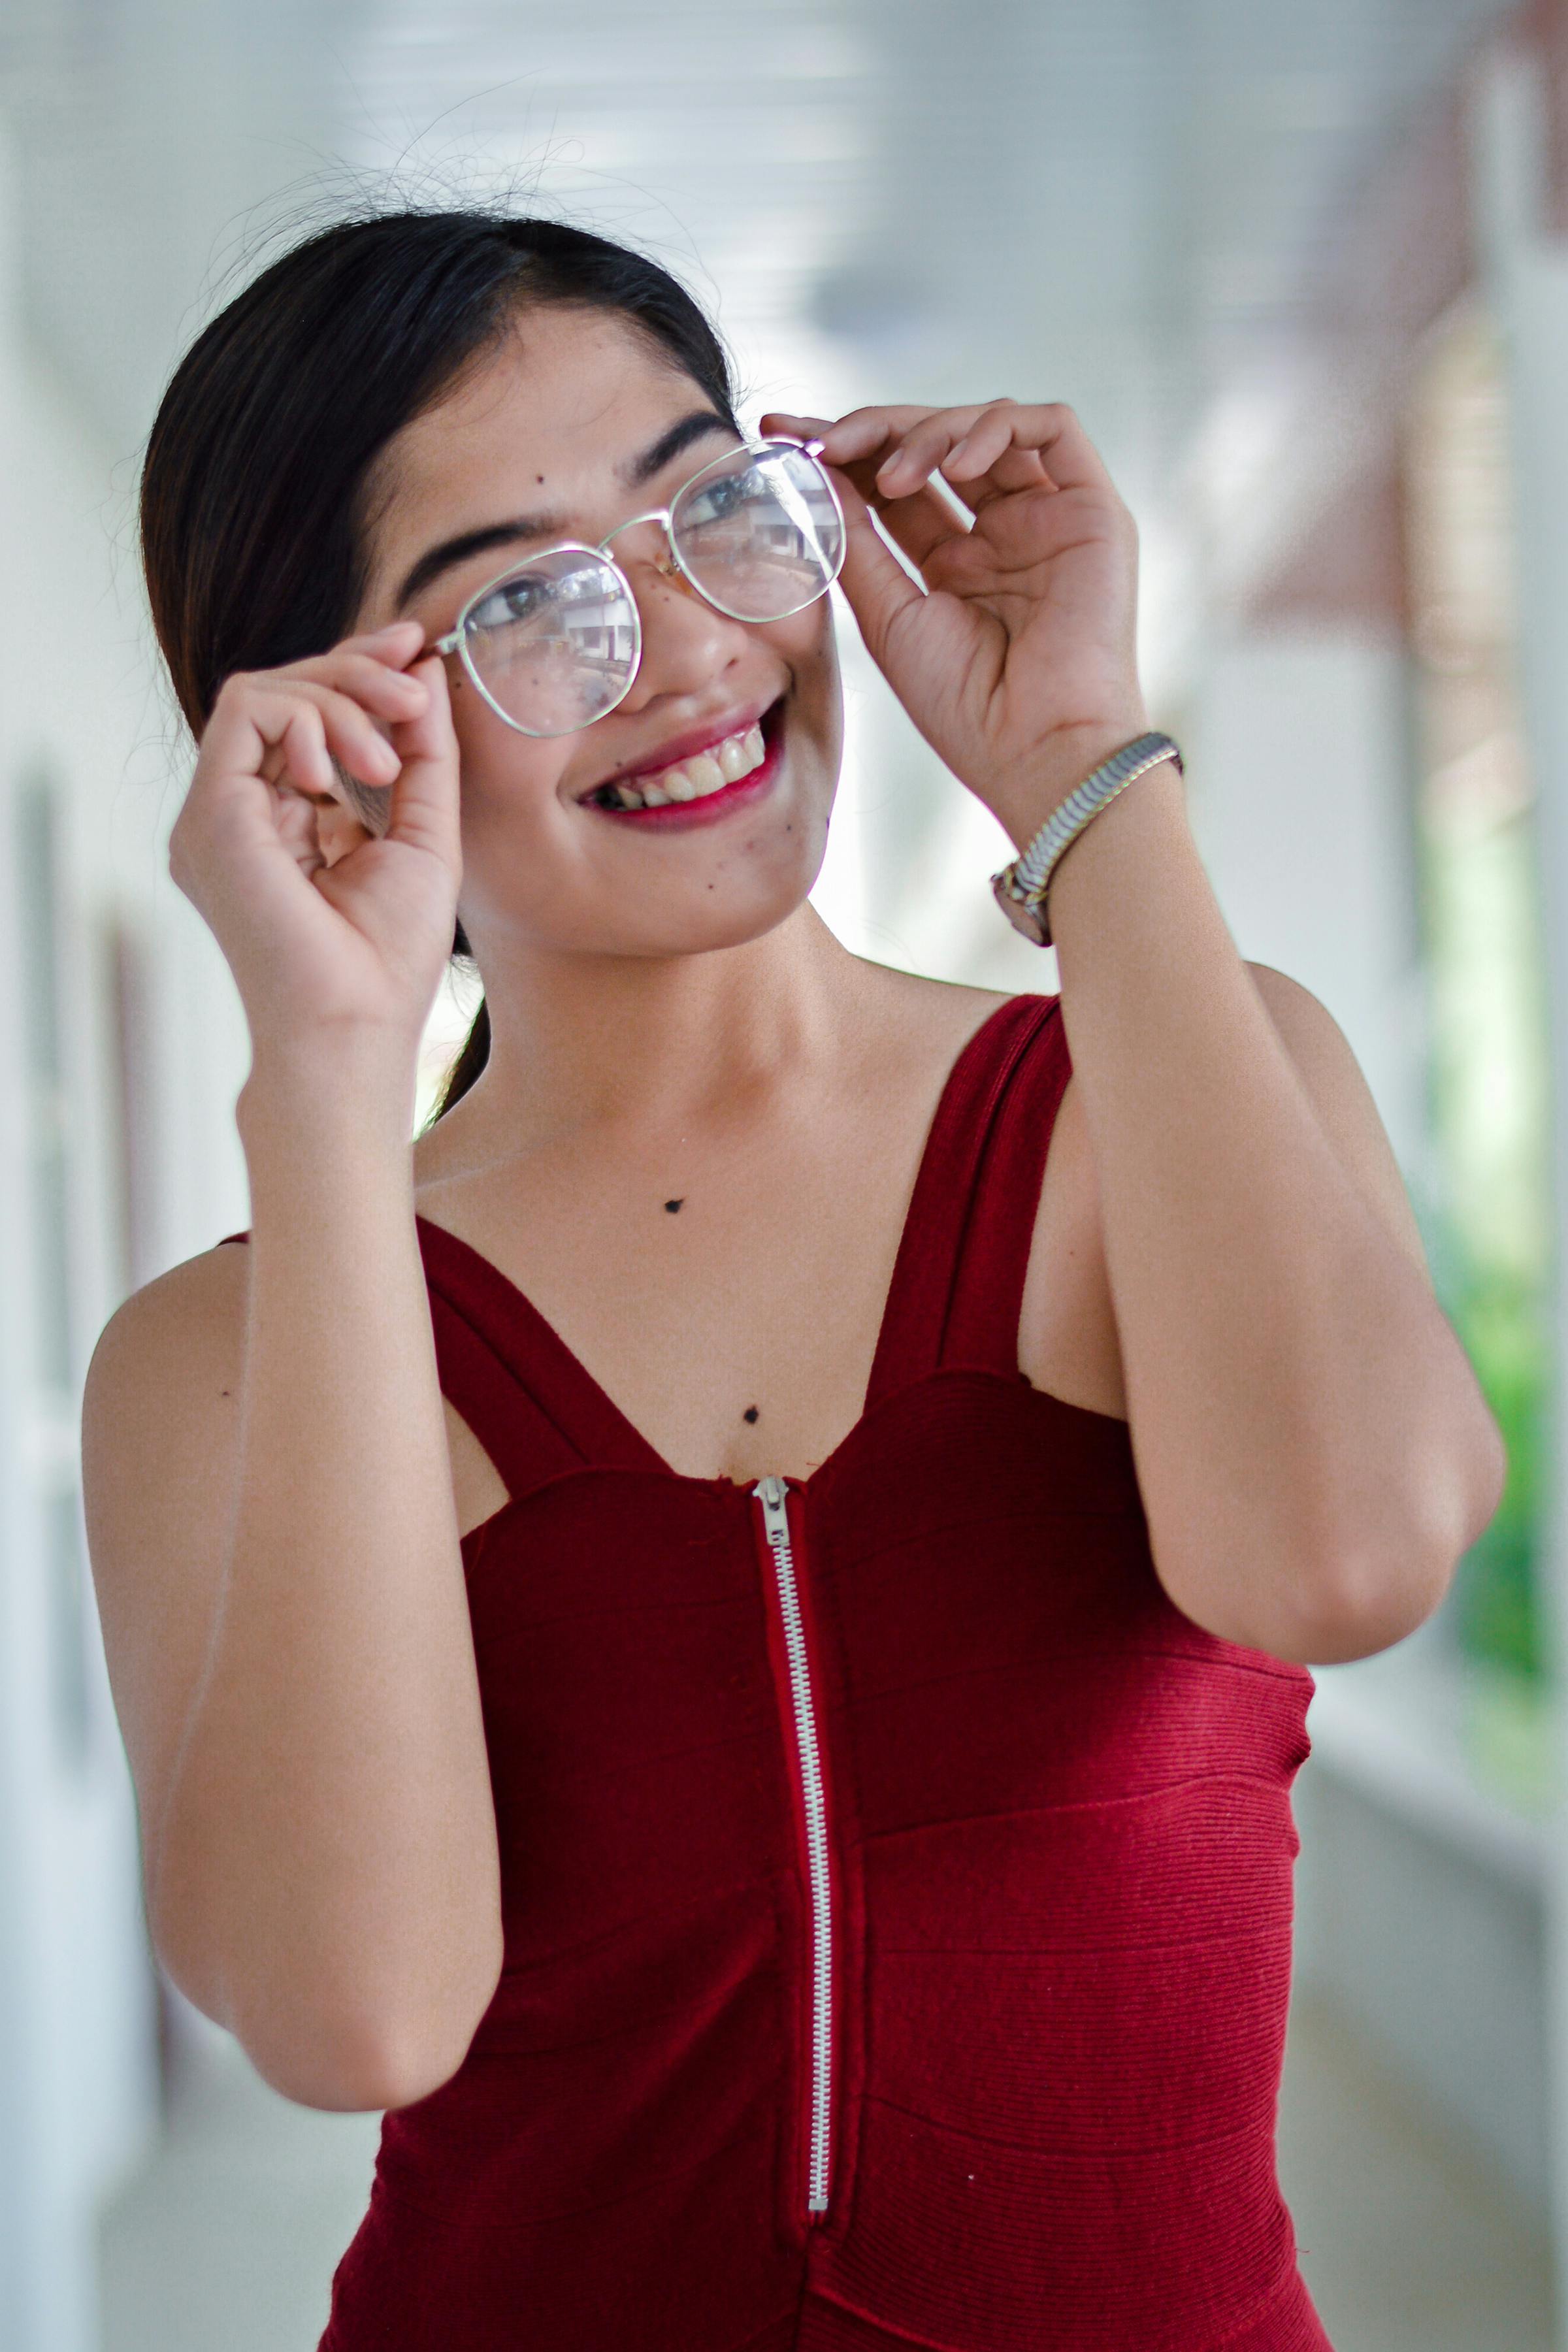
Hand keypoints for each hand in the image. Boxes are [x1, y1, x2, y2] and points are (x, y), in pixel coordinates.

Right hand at [166, 620, 461, 1067]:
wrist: (354, 1028)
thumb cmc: (387, 960)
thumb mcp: (424, 836)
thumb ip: (423, 756)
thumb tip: (424, 672)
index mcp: (283, 820)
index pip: (307, 715)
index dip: (358, 670)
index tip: (416, 650)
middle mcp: (240, 812)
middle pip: (284, 693)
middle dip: (356, 674)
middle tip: (414, 693)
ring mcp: (217, 813)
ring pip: (264, 691)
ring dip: (340, 701)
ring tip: (385, 764)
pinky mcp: (209, 813)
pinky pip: (246, 711)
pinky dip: (306, 717)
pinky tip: (343, 771)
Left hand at [761, 400, 1149, 838]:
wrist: (1035, 747)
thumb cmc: (964, 706)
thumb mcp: (888, 616)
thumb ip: (858, 542)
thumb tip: (818, 473)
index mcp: (953, 566)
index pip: (894, 485)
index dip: (841, 451)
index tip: (781, 436)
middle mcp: (1001, 534)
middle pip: (934, 445)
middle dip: (874, 430)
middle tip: (826, 443)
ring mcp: (1047, 518)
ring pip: (987, 426)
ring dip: (929, 434)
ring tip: (893, 477)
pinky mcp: (1092, 508)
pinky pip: (1053, 428)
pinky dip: (997, 427)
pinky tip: (956, 466)